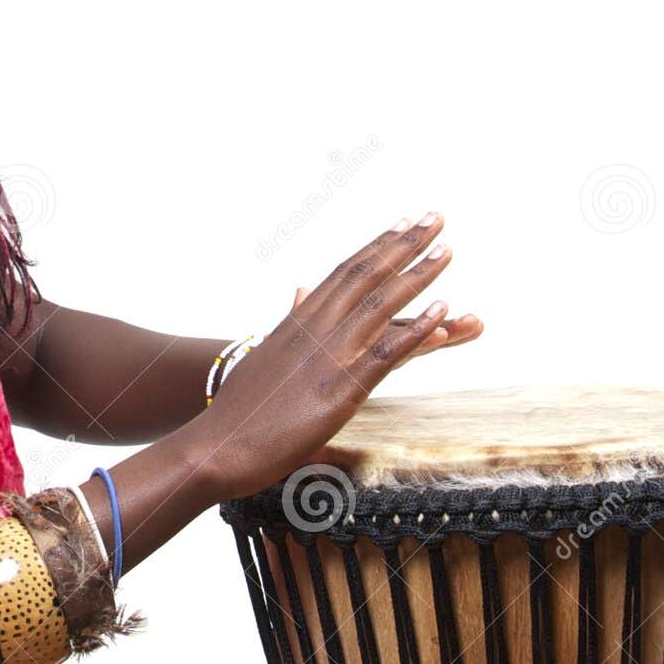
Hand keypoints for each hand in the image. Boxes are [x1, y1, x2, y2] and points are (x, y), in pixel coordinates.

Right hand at [201, 213, 482, 497]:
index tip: (403, 223)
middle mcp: (314, 331)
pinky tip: (442, 310)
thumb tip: (299, 293)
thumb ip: (289, 322)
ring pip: (380, 305)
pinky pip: (386, 352)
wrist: (218, 445)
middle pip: (365, 276)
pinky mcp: (341, 389)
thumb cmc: (238, 411)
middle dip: (403, 245)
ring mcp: (329, 357)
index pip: (344, 273)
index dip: (377, 246)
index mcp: (298, 323)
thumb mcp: (264, 355)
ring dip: (417, 276)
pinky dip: (417, 329)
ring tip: (446, 250)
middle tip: (436, 217)